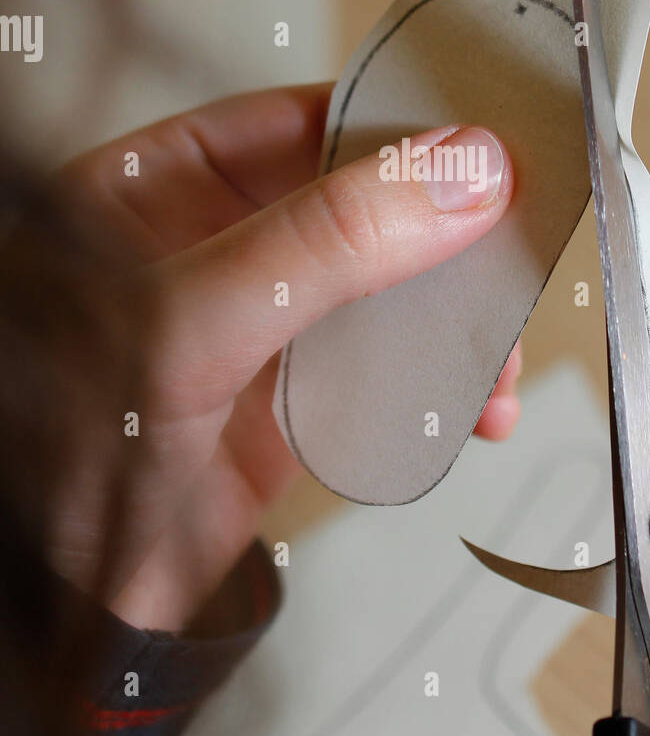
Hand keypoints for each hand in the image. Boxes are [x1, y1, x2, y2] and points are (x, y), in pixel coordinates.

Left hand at [55, 84, 518, 630]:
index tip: (477, 144)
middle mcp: (205, 249)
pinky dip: (438, 385)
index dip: (390, 129)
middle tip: (508, 250)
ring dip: (452, 318)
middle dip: (441, 236)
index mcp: (150, 190)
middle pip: (355, 205)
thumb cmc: (55, 459)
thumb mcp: (187, 325)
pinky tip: (472, 404)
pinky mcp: (285, 403)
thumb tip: (450, 175)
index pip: (292, 122)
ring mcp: (251, 327)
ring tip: (497, 352)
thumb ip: (320, 244)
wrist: (61, 612)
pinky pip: (382, 369)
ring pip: (381, 288)